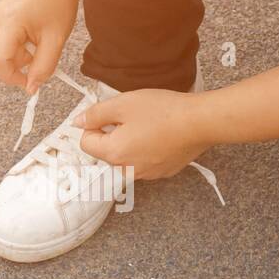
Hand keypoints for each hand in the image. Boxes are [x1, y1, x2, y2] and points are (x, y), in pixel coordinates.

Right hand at [0, 0, 79, 93]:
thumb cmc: (57, 0)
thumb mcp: (56, 39)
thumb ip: (43, 67)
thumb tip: (32, 87)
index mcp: (8, 22)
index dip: (13, 77)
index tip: (30, 82)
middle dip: (20, 63)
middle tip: (41, 54)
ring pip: (0, 50)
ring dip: (19, 54)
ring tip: (38, 39)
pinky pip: (1, 39)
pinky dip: (16, 44)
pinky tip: (31, 33)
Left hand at [74, 88, 210, 179]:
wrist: (200, 122)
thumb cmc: (163, 111)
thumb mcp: (123, 104)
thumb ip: (95, 114)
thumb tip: (78, 122)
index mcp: (113, 154)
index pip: (85, 143)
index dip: (93, 125)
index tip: (109, 114)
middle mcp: (127, 171)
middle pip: (106, 153)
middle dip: (112, 136)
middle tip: (130, 118)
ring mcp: (147, 174)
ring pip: (126, 158)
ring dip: (129, 144)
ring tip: (147, 126)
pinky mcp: (163, 172)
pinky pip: (144, 162)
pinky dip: (146, 150)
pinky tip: (160, 135)